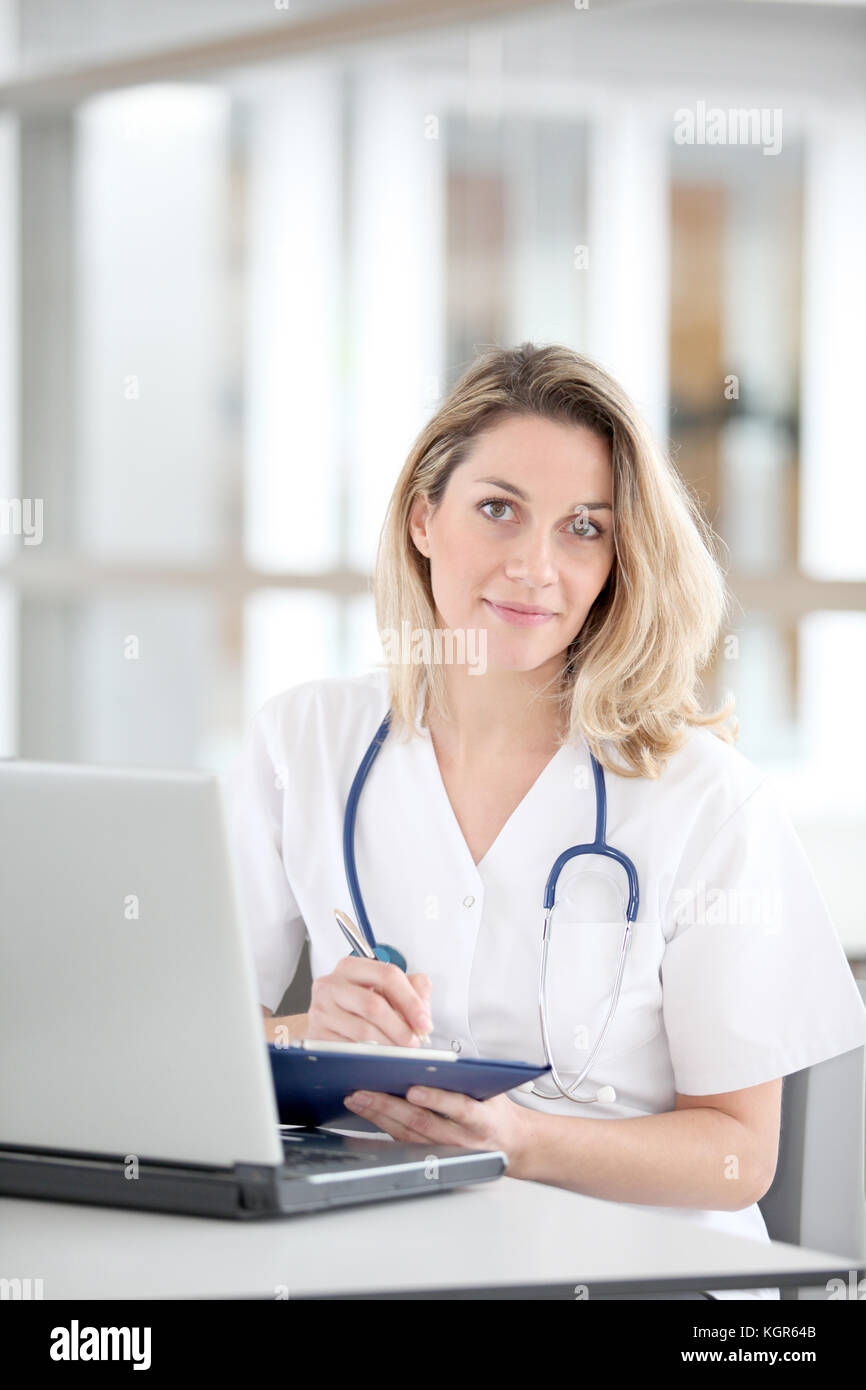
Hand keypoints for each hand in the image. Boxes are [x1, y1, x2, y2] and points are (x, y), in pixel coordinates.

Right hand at [306, 956, 432, 1046]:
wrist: (326, 1022)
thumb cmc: (358, 1004)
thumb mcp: (386, 989)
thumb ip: (412, 988)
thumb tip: (423, 1008)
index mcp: (351, 967)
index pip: (387, 975)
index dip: (411, 1001)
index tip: (424, 1022)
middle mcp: (332, 985)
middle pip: (374, 1005)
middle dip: (401, 1027)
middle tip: (415, 1041)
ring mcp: (321, 1010)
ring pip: (363, 1031)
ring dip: (389, 1044)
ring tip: (400, 1050)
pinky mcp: (317, 1035)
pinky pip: (350, 1049)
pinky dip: (370, 1055)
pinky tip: (380, 1056)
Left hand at [343, 1085, 535, 1177]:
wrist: (510, 1145)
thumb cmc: (496, 1112)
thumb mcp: (490, 1090)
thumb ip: (465, 1077)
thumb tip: (432, 1058)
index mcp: (481, 1118)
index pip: (459, 1108)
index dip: (436, 1099)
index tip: (413, 1089)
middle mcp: (462, 1140)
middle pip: (422, 1123)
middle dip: (390, 1106)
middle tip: (365, 1091)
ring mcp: (445, 1151)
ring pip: (407, 1134)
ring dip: (379, 1115)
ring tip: (358, 1098)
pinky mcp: (431, 1157)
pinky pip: (403, 1140)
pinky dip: (383, 1125)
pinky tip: (367, 1112)